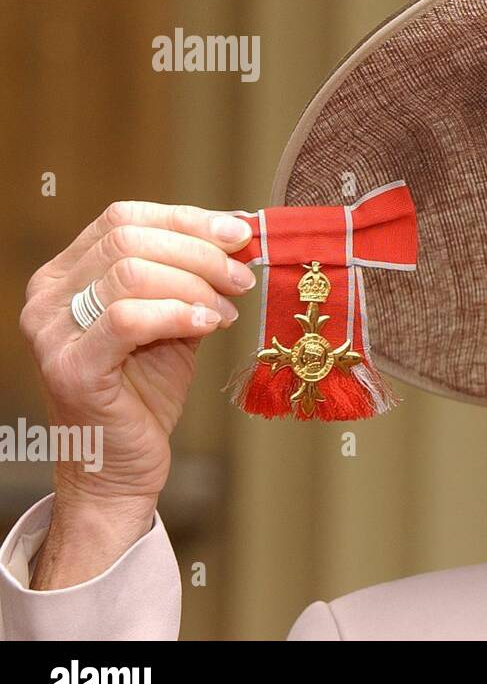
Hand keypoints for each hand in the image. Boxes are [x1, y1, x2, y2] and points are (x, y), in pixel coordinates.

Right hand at [19, 202, 254, 581]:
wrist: (121, 465)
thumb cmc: (145, 392)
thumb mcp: (173, 320)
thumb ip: (193, 279)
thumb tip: (238, 235)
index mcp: (65, 274)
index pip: (123, 218)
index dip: (187, 219)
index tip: (239, 233)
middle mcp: (48, 296)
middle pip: (128, 239)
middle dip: (200, 252)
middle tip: (241, 278)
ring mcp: (53, 332)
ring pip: (131, 273)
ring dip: (196, 285)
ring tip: (226, 312)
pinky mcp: (72, 368)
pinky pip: (128, 319)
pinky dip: (178, 314)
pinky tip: (207, 325)